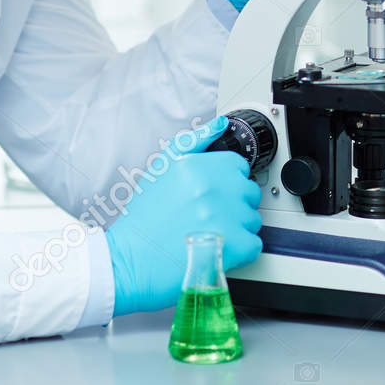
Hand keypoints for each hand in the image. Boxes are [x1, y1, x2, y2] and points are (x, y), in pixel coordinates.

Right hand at [104, 116, 263, 315]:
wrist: (129, 260)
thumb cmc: (144, 219)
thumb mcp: (162, 168)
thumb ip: (194, 141)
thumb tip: (221, 124)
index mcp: (198, 167)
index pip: (238, 166)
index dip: (226, 182)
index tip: (212, 195)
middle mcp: (213, 189)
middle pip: (249, 192)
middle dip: (233, 204)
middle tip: (208, 217)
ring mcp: (226, 218)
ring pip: (253, 219)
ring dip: (237, 228)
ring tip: (208, 234)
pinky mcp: (234, 246)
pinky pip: (254, 245)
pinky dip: (240, 251)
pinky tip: (217, 249)